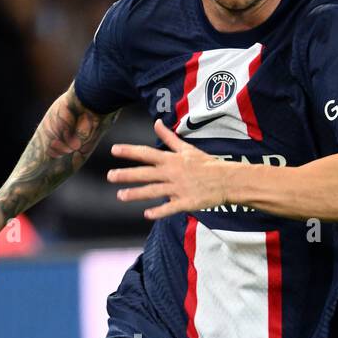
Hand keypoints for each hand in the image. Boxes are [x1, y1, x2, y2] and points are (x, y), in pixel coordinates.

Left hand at [107, 119, 229, 219]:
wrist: (226, 180)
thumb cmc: (206, 164)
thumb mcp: (186, 148)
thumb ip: (169, 137)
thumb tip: (157, 122)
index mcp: (171, 159)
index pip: (147, 153)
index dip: (130, 151)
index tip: (114, 150)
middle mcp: (172, 173)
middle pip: (145, 173)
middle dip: (127, 174)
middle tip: (110, 176)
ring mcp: (178, 188)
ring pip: (153, 191)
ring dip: (136, 194)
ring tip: (120, 196)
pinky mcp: (185, 202)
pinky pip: (170, 207)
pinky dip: (159, 211)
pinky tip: (146, 214)